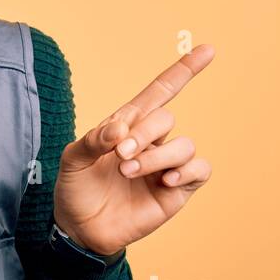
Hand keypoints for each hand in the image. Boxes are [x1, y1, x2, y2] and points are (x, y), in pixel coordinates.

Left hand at [53, 45, 214, 254]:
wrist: (80, 229)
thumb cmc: (76, 189)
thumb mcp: (72, 160)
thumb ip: (92, 139)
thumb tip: (119, 128)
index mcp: (127, 126)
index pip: (159, 92)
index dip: (182, 71)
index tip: (207, 50)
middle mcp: (151, 141)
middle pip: (165, 118)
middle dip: (144, 133)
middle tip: (120, 155)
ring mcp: (165, 165)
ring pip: (183, 145)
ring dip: (156, 156)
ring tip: (128, 171)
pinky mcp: (176, 190)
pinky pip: (199, 170)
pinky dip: (185, 172)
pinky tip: (163, 181)